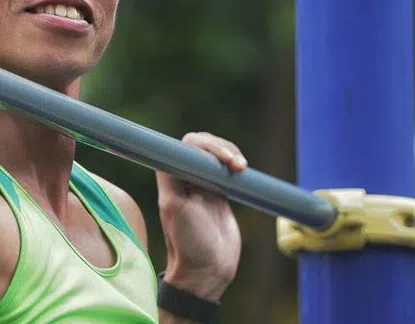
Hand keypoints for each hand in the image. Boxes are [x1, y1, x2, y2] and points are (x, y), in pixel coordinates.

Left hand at [156, 132, 244, 300]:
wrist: (207, 270)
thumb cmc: (187, 242)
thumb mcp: (175, 207)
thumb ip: (172, 177)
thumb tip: (171, 149)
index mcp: (171, 177)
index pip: (187, 145)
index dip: (205, 144)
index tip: (222, 158)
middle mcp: (186, 177)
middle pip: (203, 145)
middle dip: (221, 148)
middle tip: (236, 164)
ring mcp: (203, 184)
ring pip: (216, 154)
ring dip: (231, 154)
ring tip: (241, 167)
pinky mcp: (219, 193)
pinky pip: (227, 169)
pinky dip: (236, 164)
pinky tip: (243, 171)